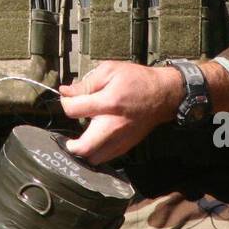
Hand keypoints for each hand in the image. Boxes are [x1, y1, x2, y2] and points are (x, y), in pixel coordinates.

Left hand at [57, 61, 183, 164]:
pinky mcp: (127, 145)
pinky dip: (97, 153)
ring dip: (84, 150)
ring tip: (82, 138)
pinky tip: (95, 140)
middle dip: (70, 144)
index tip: (67, 99)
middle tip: (68, 136)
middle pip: (84, 147)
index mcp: (108, 103)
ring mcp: (121, 139)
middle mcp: (113, 125)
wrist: (163, 95)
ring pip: (95, 158)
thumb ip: (86, 83)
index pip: (74, 110)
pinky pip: (107, 158)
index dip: (65, 103)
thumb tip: (66, 92)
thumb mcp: (110, 70)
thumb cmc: (136, 80)